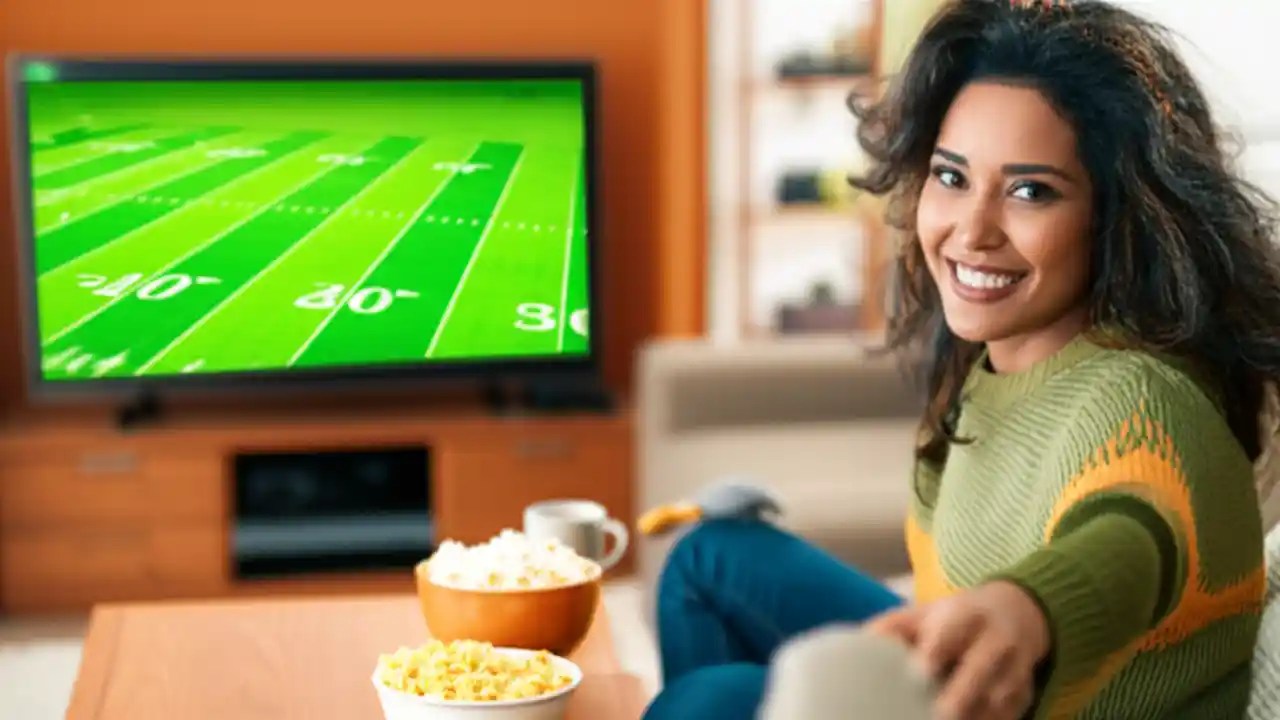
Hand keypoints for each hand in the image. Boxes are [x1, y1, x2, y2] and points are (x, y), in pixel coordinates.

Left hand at [866, 581, 1049, 719]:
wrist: (1015, 612)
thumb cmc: (955, 618)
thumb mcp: (924, 613)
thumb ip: (891, 628)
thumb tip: (856, 646)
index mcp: (967, 616)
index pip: (951, 632)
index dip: (935, 651)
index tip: (918, 672)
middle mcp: (997, 641)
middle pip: (981, 668)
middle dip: (961, 695)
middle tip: (938, 715)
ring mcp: (1015, 669)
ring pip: (1000, 698)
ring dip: (976, 715)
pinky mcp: (1024, 695)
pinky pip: (1008, 716)